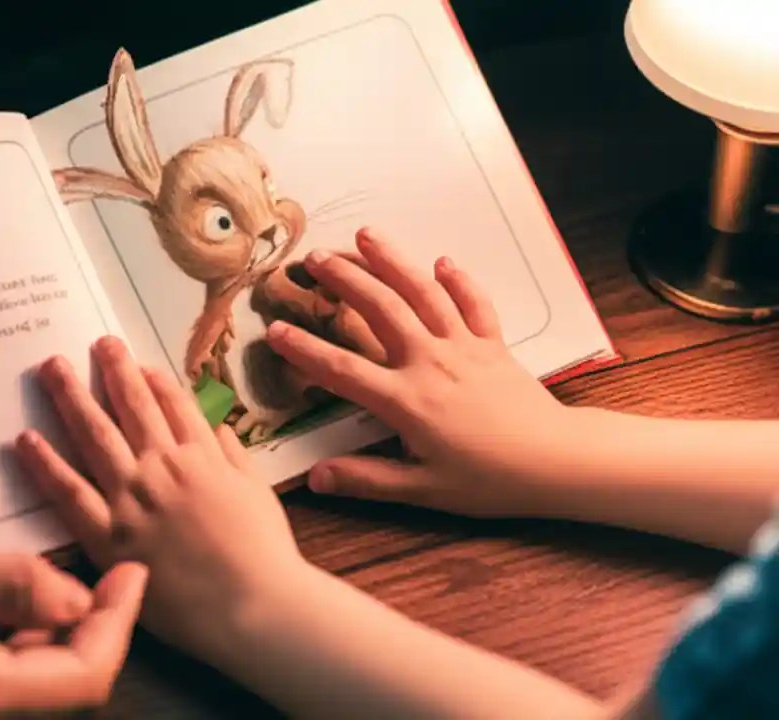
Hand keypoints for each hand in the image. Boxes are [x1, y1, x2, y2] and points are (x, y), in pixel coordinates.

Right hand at [0, 518, 147, 717]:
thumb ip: (9, 582)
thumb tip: (75, 599)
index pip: (85, 677)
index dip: (119, 622)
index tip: (131, 571)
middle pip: (52, 694)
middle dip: (79, 631)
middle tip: (85, 566)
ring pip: (9, 695)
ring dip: (34, 641)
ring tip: (30, 576)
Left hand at [14, 336, 306, 662]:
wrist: (255, 606)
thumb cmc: (265, 555)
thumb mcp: (259, 492)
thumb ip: (234, 457)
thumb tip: (218, 429)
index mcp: (201, 457)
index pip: (173, 404)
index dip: (152, 379)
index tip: (136, 362)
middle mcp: (163, 468)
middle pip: (131, 406)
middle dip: (112, 369)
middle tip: (95, 342)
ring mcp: (133, 500)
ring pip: (95, 435)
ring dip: (71, 396)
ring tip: (51, 367)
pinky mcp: (108, 537)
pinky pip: (69, 493)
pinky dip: (46, 463)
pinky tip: (25, 439)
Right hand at [265, 227, 581, 517]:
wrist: (557, 462)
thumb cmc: (490, 481)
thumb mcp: (423, 490)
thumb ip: (368, 481)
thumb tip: (317, 478)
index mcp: (407, 402)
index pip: (343, 370)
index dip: (305, 349)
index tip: (275, 330)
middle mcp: (430, 363)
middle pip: (381, 310)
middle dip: (344, 280)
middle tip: (314, 259)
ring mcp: (464, 348)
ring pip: (422, 294)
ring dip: (392, 261)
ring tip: (366, 236)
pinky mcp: (493, 345)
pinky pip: (474, 304)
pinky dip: (458, 281)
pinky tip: (441, 262)